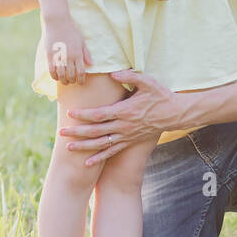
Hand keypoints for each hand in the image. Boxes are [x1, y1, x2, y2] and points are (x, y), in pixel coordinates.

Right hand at [43, 14, 90, 84]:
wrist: (58, 23)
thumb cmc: (71, 31)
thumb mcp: (81, 41)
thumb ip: (86, 53)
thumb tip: (91, 64)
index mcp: (78, 54)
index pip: (81, 72)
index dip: (81, 80)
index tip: (81, 83)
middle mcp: (69, 57)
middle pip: (71, 75)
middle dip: (72, 81)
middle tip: (72, 82)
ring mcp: (58, 57)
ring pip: (61, 75)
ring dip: (63, 81)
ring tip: (65, 82)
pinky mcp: (49, 56)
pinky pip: (51, 70)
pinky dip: (54, 76)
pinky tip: (56, 77)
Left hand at [59, 70, 186, 165]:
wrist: (175, 114)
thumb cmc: (160, 95)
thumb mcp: (147, 82)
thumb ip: (129, 76)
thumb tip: (112, 73)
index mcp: (125, 111)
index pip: (100, 115)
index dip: (84, 115)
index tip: (71, 113)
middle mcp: (124, 126)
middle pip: (96, 131)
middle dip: (77, 132)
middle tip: (61, 132)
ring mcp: (126, 136)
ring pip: (101, 144)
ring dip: (84, 147)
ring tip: (68, 148)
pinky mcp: (130, 142)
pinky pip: (112, 152)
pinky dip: (99, 158)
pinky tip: (87, 163)